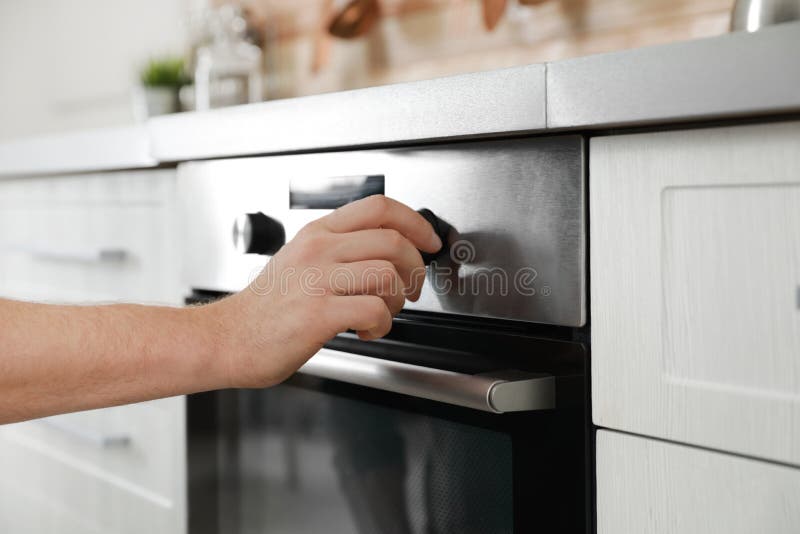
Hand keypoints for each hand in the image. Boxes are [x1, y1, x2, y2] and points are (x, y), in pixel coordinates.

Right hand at [203, 195, 441, 387]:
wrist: (228, 338)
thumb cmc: (267, 307)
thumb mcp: (300, 260)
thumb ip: (339, 250)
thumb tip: (389, 252)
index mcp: (318, 233)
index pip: (379, 207)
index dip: (415, 222)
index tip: (429, 241)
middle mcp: (318, 250)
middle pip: (393, 240)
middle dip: (415, 269)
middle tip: (409, 290)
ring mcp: (317, 280)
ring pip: (388, 274)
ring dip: (397, 301)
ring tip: (380, 314)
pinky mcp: (318, 314)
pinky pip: (374, 309)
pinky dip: (381, 325)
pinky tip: (365, 331)